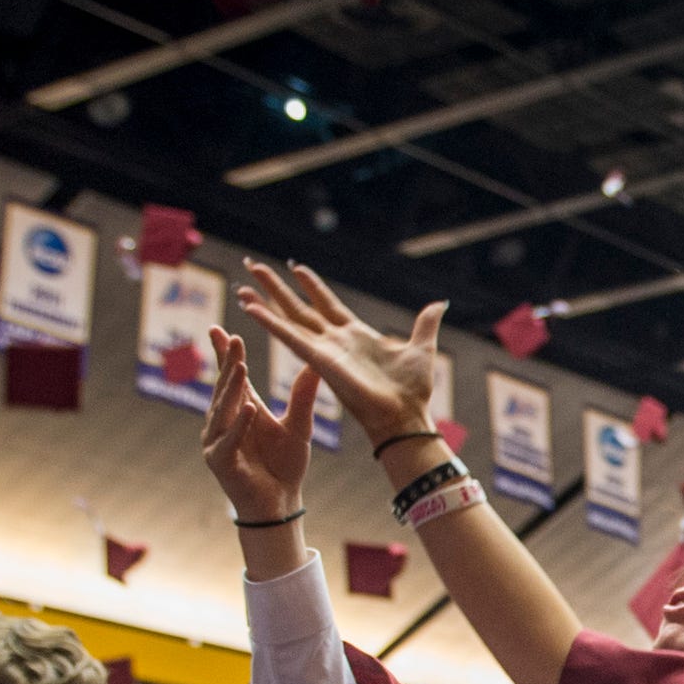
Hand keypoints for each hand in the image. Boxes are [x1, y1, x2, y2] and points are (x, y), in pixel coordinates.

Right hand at [201, 324, 317, 521]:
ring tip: (240, 366)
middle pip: (225, 388)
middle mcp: (224, 422)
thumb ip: (304, 396)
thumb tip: (316, 364)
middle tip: (232, 338)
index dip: (224, 354)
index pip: (231, 377)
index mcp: (242, 410)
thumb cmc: (286, 465)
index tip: (217, 329)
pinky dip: (239, 425)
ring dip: (232, 389)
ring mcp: (217, 441)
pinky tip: (249, 408)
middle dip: (228, 363)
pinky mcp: (219, 462)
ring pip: (223, 410)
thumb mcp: (300, 426)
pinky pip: (229, 440)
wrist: (281, 502)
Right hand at [236, 261, 444, 445]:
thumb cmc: (412, 390)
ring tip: (243, 286)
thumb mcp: (421, 347)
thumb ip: (424, 323)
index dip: (312, 286)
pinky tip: (252, 309)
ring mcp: (324, 351)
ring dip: (265, 302)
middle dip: (277, 288)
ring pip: (288, 320)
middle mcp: (334, 342)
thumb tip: (440, 303)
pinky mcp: (319, 361)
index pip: (327, 304)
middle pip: (299, 308)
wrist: (405, 416)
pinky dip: (271, 323)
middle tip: (255, 267)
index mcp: (355, 336)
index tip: (296, 267)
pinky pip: (290, 337)